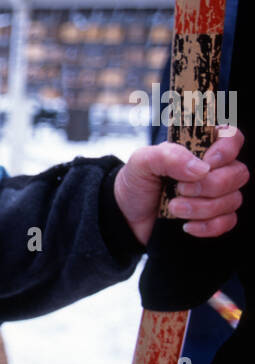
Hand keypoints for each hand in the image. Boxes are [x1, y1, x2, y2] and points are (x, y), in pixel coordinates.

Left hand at [113, 125, 247, 246]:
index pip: (232, 137)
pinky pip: (228, 222)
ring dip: (203, 208)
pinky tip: (187, 225)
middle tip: (179, 189)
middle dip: (209, 185)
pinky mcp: (214, 217)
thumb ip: (168, 156)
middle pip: (238, 173)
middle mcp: (213, 169)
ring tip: (173, 208)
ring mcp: (216, 194)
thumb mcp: (142, 162)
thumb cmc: (136, 182)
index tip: (207, 162)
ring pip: (233, 199)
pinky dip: (208, 226)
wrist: (125, 215)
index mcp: (199, 148)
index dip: (227, 149)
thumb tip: (201, 169)